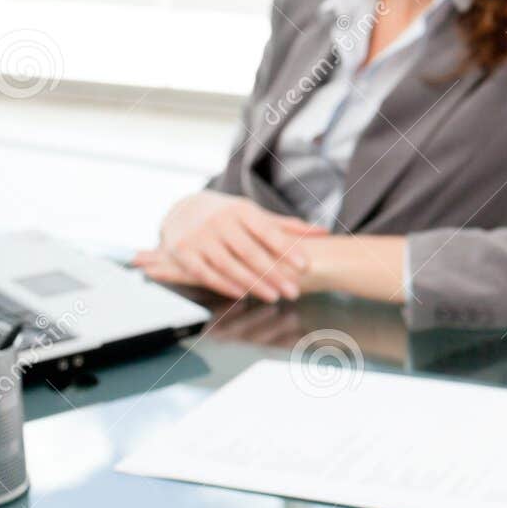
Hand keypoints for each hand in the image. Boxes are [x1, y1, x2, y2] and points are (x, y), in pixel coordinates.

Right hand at [134, 190, 327, 303]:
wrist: (182, 211)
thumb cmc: (228, 216)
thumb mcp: (254, 215)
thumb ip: (287, 227)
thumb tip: (324, 232)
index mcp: (241, 209)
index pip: (267, 230)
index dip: (286, 248)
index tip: (305, 265)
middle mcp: (219, 221)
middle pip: (250, 251)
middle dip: (273, 273)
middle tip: (294, 291)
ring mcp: (199, 237)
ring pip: (228, 264)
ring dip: (252, 283)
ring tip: (274, 297)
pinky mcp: (183, 252)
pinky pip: (205, 272)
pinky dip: (224, 284)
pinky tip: (242, 294)